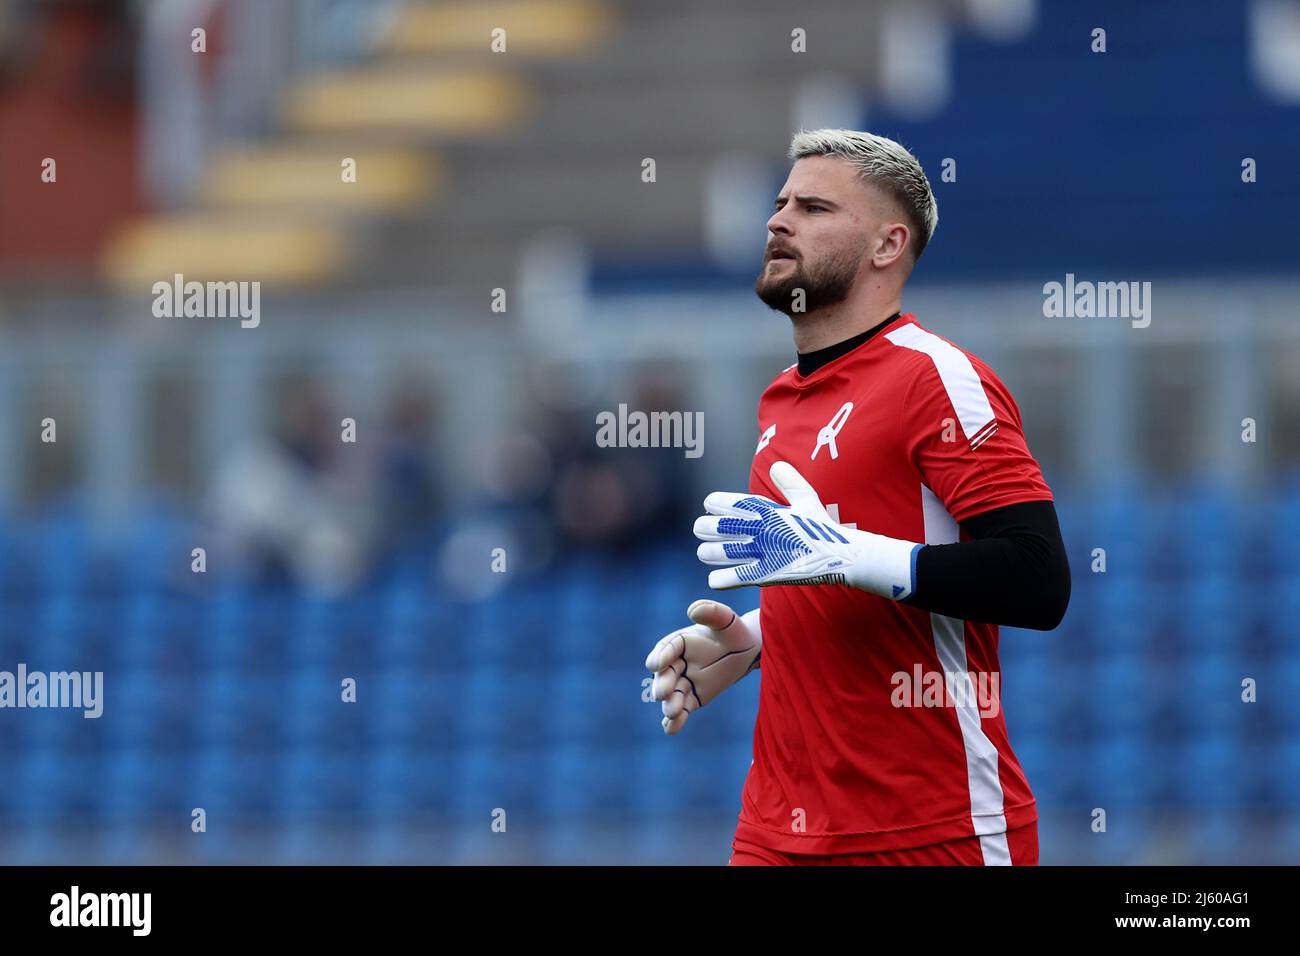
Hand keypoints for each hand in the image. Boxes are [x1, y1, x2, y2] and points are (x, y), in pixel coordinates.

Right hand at [645, 599, 760, 734]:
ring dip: (669, 704)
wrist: (746, 651)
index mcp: (678, 641)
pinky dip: (674, 721)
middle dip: (663, 684)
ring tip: (672, 712)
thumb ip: (712, 612)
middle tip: (663, 693)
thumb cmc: (733, 631)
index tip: (655, 664)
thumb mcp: (726, 619)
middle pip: (665, 675)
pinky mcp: (692, 698)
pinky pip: (682, 709)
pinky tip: (670, 729)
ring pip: (672, 695)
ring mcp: (683, 682)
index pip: (666, 648)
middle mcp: (676, 662)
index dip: (661, 656)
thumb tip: (693, 610)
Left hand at [694, 460, 918, 598]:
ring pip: (719, 552)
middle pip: (716, 527)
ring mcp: (761, 553)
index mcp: (766, 509)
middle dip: (704, 528)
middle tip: (701, 530)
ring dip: (708, 552)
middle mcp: (760, 529)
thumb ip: (789, 481)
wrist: (841, 555)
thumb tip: (776, 466)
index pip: (728, 503)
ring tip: (704, 552)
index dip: (715, 504)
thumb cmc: (822, 527)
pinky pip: (733, 578)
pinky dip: (720, 579)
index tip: (710, 506)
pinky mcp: (766, 575)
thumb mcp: (806, 499)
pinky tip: (715, 578)